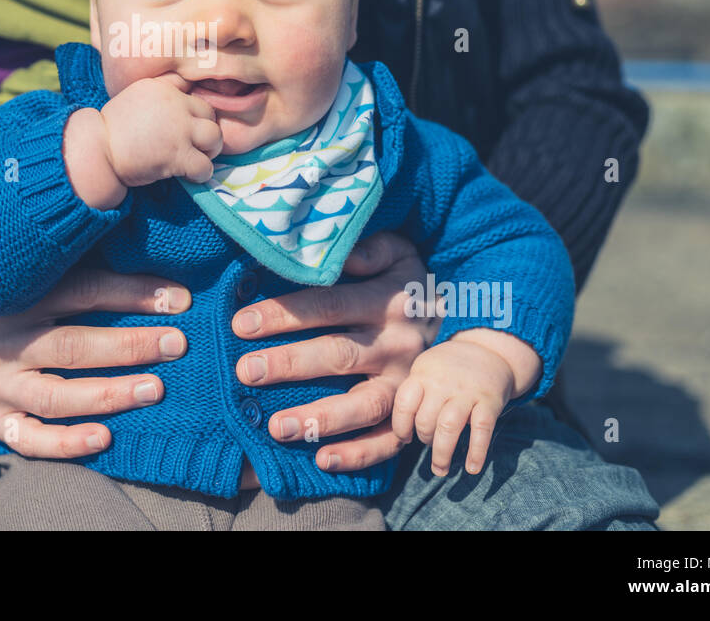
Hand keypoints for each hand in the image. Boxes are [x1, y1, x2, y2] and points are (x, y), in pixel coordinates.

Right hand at [0, 268, 191, 458]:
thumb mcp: (19, 270)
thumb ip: (68, 264)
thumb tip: (139, 246)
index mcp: (18, 293)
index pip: (83, 290)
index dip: (134, 293)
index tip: (180, 299)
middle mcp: (6, 339)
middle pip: (74, 346)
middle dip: (131, 346)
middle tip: (177, 344)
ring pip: (55, 395)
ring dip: (107, 395)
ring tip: (154, 390)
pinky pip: (27, 437)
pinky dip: (65, 443)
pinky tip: (104, 438)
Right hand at [101, 72, 223, 186]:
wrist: (98, 150)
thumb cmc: (113, 127)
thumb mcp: (136, 95)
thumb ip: (161, 92)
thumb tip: (183, 88)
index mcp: (164, 88)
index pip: (194, 94)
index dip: (194, 112)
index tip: (187, 124)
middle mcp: (175, 105)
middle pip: (210, 114)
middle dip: (205, 129)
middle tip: (194, 143)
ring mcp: (179, 131)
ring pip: (215, 137)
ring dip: (210, 149)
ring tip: (198, 156)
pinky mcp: (178, 156)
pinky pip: (205, 166)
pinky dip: (202, 174)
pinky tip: (190, 175)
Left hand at [231, 231, 439, 473]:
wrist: (468, 319)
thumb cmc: (411, 282)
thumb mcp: (399, 252)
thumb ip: (369, 249)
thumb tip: (335, 256)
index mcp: (388, 300)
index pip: (329, 305)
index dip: (285, 314)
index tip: (241, 323)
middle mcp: (397, 344)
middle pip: (339, 355)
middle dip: (289, 364)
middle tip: (245, 371)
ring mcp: (406, 383)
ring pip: (364, 405)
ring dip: (319, 419)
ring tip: (276, 427)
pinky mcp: (411, 412)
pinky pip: (389, 440)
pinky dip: (359, 455)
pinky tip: (322, 461)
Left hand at [390, 336, 514, 476]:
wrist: (488, 350)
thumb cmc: (448, 368)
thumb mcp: (425, 369)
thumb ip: (413, 393)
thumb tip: (401, 432)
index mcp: (423, 374)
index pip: (404, 403)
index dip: (401, 426)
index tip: (405, 438)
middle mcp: (443, 382)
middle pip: (426, 420)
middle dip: (424, 440)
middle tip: (428, 445)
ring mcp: (467, 392)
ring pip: (449, 427)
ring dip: (442, 453)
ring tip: (440, 470)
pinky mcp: (490, 402)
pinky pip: (481, 430)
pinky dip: (476, 452)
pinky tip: (471, 468)